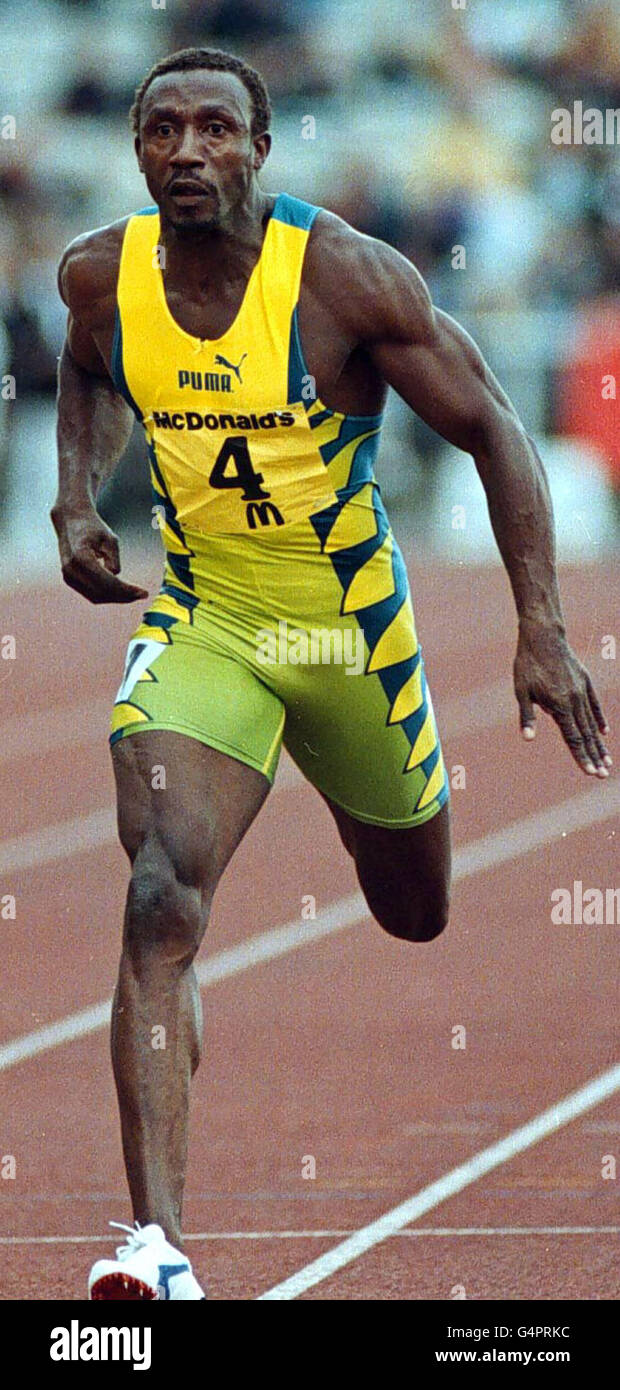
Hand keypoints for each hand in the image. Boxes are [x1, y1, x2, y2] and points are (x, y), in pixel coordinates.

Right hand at [50, 506, 148, 604]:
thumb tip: (115, 575)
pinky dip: (107, 595)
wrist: (71, 521)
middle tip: (143, 594)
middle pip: (102, 593)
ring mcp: (68, 576)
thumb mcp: (109, 539)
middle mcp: (71, 569)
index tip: (144, 593)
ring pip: (96, 597)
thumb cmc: (93, 528)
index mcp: (81, 557)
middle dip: (124, 597)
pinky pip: (91, 594)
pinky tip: (122, 591)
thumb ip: (113, 559)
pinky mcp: (69, 580)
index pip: (107, 582)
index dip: (127, 590)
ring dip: (116, 598)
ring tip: (134, 593)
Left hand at [514, 620, 610, 776]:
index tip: (590, 772)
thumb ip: (527, 716)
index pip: (572, 738)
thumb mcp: (522, 691)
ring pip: (592, 722)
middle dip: (594, 756)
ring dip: (598, 743)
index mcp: (559, 706)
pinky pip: (594, 705)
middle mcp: (574, 701)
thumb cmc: (527, 664)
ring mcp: (582, 691)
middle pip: (586, 734)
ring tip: (607, 761)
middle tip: (603, 774)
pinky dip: (599, 719)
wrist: (543, 635)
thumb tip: (528, 738)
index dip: (581, 757)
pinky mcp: (585, 681)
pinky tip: (604, 732)